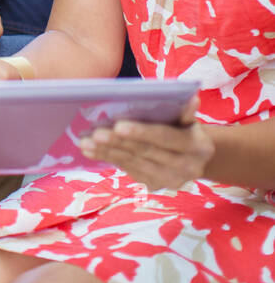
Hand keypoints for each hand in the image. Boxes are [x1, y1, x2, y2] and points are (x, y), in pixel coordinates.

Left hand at [80, 95, 213, 191]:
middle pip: (146, 152)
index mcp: (197, 146)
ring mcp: (170, 180)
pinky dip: (108, 158)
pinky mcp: (155, 185)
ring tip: (85, 142)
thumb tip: (191, 97)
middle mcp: (186, 167)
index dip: (142, 132)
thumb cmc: (185, 128)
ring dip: (107, 152)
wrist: (195, 158)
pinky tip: (90, 150)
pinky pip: (128, 170)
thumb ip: (185, 110)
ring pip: (134, 163)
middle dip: (118, 142)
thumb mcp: (190, 119)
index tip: (118, 125)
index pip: (165, 137)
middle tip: (95, 133)